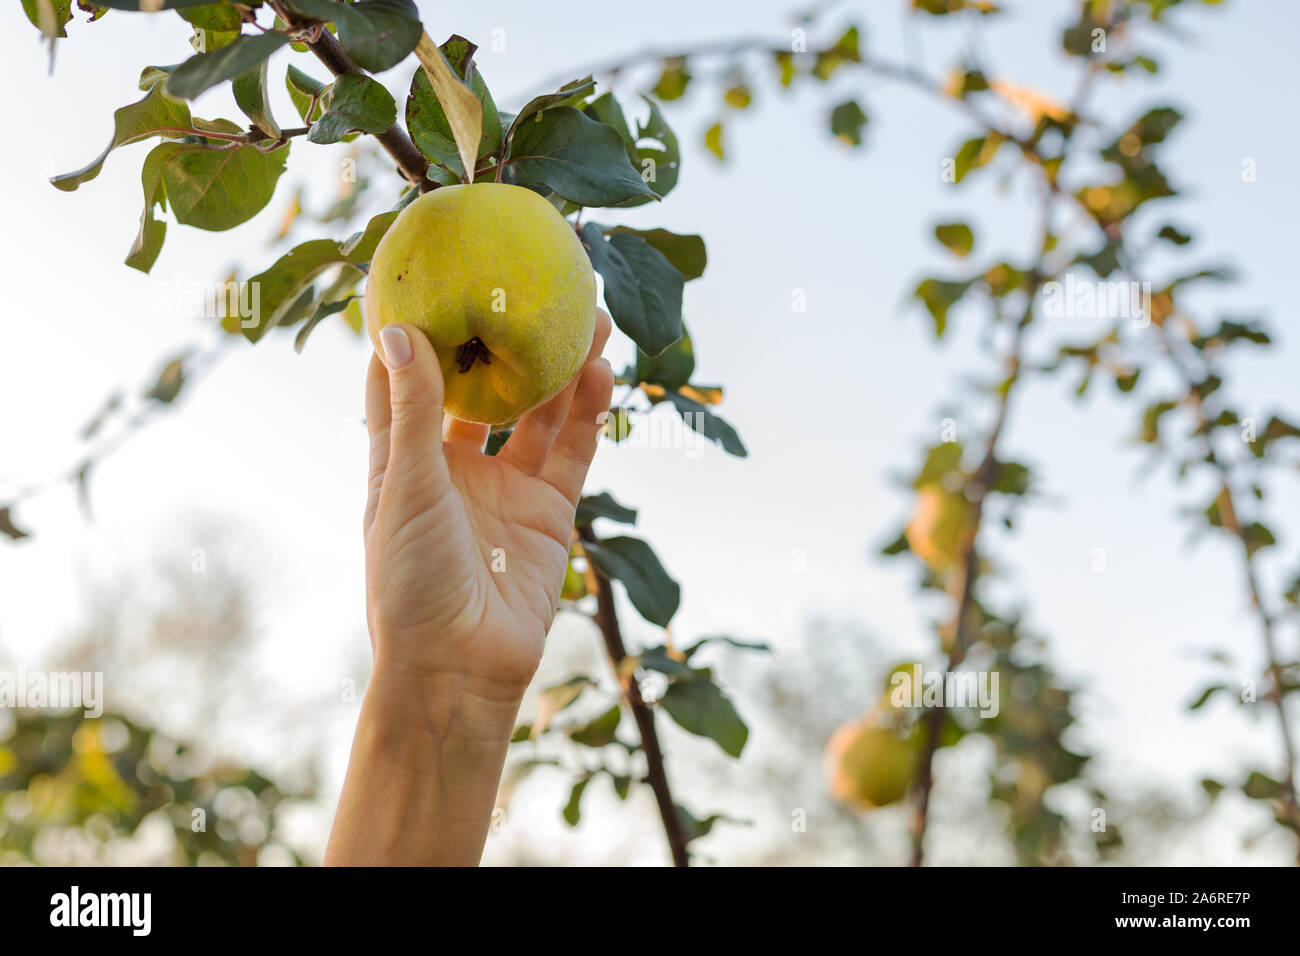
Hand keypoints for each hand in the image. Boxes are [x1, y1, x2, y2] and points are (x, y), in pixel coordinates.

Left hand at [362, 310, 613, 705]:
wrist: (460, 667)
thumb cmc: (409, 583)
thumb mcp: (404, 487)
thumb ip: (413, 411)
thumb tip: (399, 329)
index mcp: (403, 457)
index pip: (405, 379)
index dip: (417, 328)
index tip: (430, 273)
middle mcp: (455, 465)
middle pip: (485, 385)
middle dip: (506, 338)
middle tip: (529, 286)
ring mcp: (506, 487)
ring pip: (539, 410)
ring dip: (561, 366)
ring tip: (586, 315)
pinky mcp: (550, 511)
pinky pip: (574, 449)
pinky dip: (589, 412)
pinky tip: (600, 372)